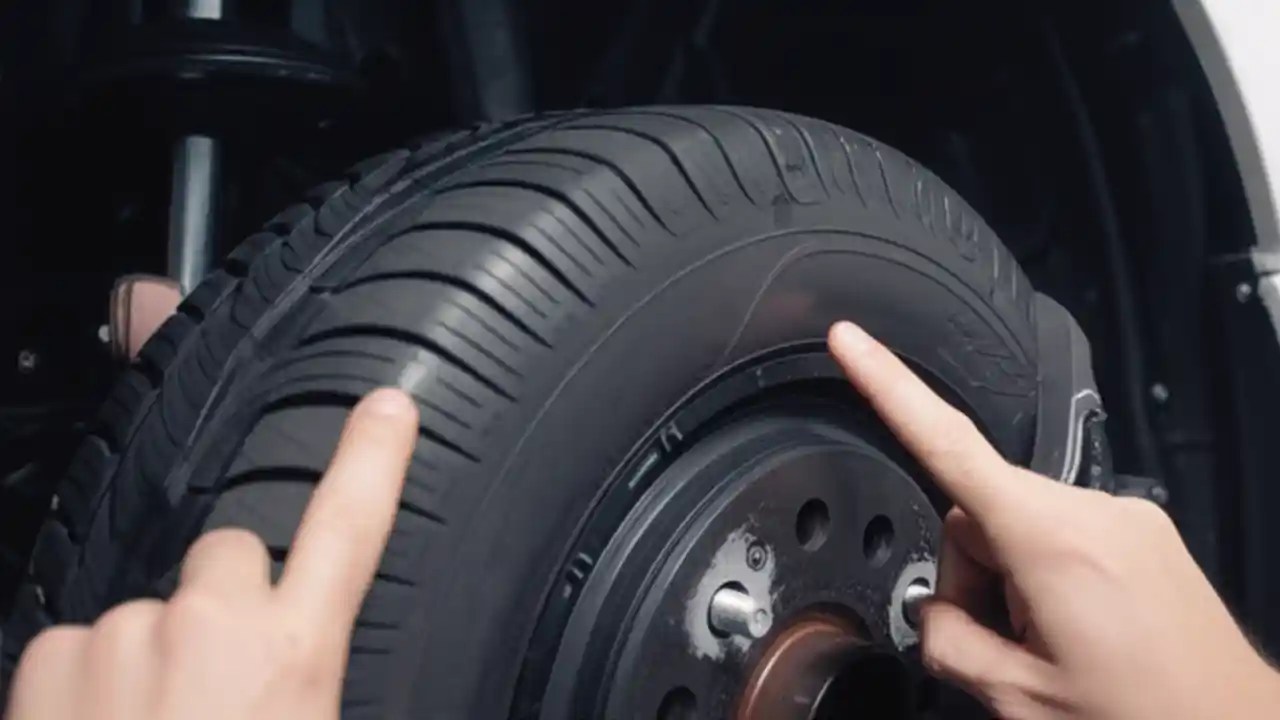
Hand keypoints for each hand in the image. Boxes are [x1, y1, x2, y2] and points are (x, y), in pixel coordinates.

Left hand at [5, 388, 418, 719]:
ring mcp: (128, 632)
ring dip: (152, 650)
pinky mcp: (52, 654)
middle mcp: (214, 624)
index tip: (390, 406)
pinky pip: (80, 639)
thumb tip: (293, 674)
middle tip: (216, 683)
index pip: (351, 530)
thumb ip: (305, 686)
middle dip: (226, 597)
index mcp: (296, 657)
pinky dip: (87, 679)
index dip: (374, 460)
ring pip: (152, 607)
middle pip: (231, 553)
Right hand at [828, 321, 1279, 719]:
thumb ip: (949, 642)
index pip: (947, 444)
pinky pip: (1065, 532)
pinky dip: (1050, 576)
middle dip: (971, 573)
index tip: (852, 342)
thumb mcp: (1019, 698)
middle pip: (978, 510)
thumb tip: (929, 615)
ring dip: (1012, 580)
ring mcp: (1128, 519)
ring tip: (1049, 645)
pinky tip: (1078, 631)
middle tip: (1002, 642)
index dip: (889, 387)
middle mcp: (1095, 513)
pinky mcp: (1147, 534)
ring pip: (1019, 523)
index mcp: (1053, 544)